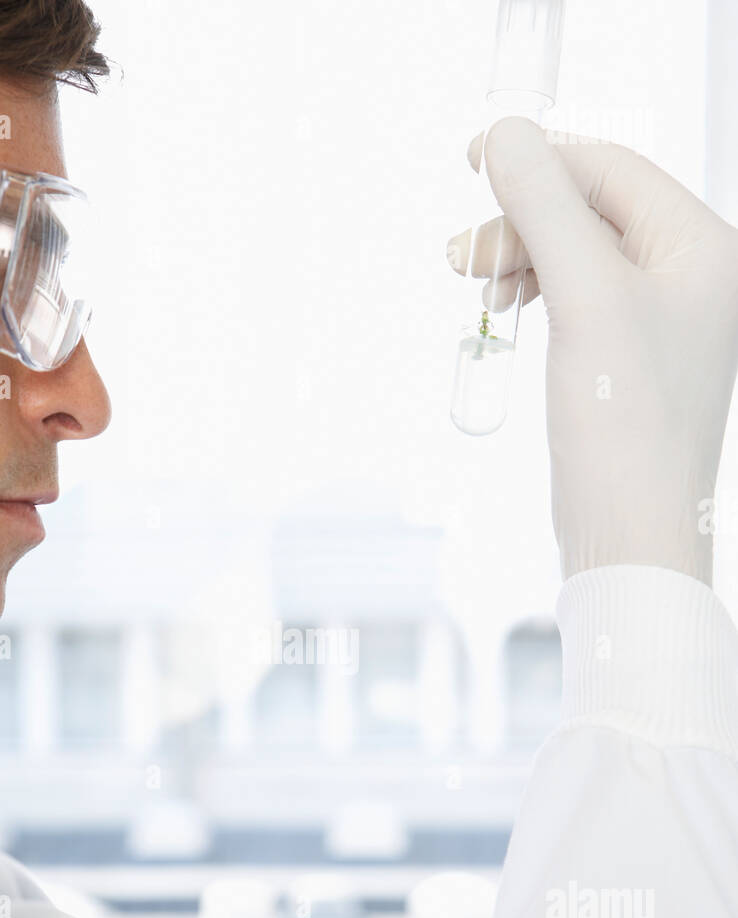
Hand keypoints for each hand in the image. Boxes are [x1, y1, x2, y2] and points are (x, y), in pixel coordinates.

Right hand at [447, 116, 737, 585]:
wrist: (631, 537)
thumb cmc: (627, 429)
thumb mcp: (584, 299)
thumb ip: (546, 209)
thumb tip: (506, 136)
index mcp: (701, 249)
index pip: (612, 170)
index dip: (541, 158)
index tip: (472, 160)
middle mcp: (690, 278)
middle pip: (592, 211)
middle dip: (522, 220)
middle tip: (460, 254)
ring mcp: (660, 322)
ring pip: (577, 255)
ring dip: (521, 257)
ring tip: (475, 285)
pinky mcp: (629, 361)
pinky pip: (577, 299)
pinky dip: (535, 295)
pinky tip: (506, 311)